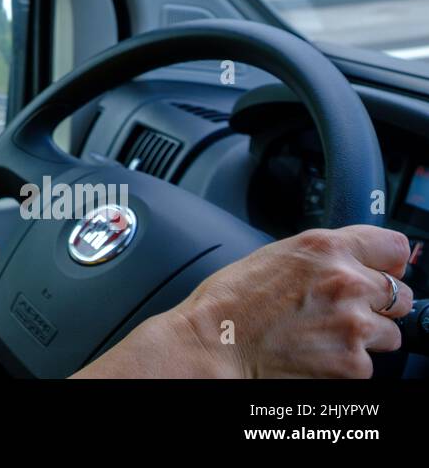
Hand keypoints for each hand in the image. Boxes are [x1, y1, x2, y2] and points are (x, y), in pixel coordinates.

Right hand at [171, 225, 413, 377]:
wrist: (213, 344)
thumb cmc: (232, 301)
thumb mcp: (277, 255)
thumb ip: (324, 256)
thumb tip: (360, 263)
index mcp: (325, 247)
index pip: (394, 248)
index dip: (387, 263)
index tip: (381, 272)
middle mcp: (346, 282)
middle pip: (399, 294)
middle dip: (378, 305)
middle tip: (343, 312)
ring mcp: (354, 325)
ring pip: (389, 334)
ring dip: (364, 337)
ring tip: (321, 335)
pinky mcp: (352, 363)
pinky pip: (367, 364)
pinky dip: (345, 363)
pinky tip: (313, 353)